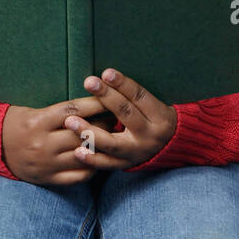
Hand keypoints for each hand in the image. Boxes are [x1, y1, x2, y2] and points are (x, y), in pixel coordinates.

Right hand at [1, 94, 114, 184]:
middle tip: (116, 119)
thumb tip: (93, 102)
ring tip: (112, 138)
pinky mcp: (48, 178)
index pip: (74, 110)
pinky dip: (93, 167)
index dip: (96, 103)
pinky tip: (100, 158)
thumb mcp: (33, 109)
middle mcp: (43, 143)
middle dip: (103, 125)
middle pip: (82, 133)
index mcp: (39, 121)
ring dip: (101, 146)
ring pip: (83, 155)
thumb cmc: (17, 122)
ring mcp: (46, 163)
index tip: (111, 98)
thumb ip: (60, 110)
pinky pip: (78, 176)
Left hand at [62, 68, 176, 169]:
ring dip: (89, 131)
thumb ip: (130, 94)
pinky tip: (77, 151)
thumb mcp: (151, 105)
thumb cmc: (152, 117)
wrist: (167, 147)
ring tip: (71, 121)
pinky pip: (107, 164)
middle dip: (107, 97)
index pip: (140, 97)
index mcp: (159, 116)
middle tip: (89, 82)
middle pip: (126, 114)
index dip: (123, 84)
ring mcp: (136, 152)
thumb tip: (104, 76)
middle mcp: (149, 135)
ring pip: (112, 142)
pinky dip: (92, 159)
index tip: (106, 73)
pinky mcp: (125, 165)